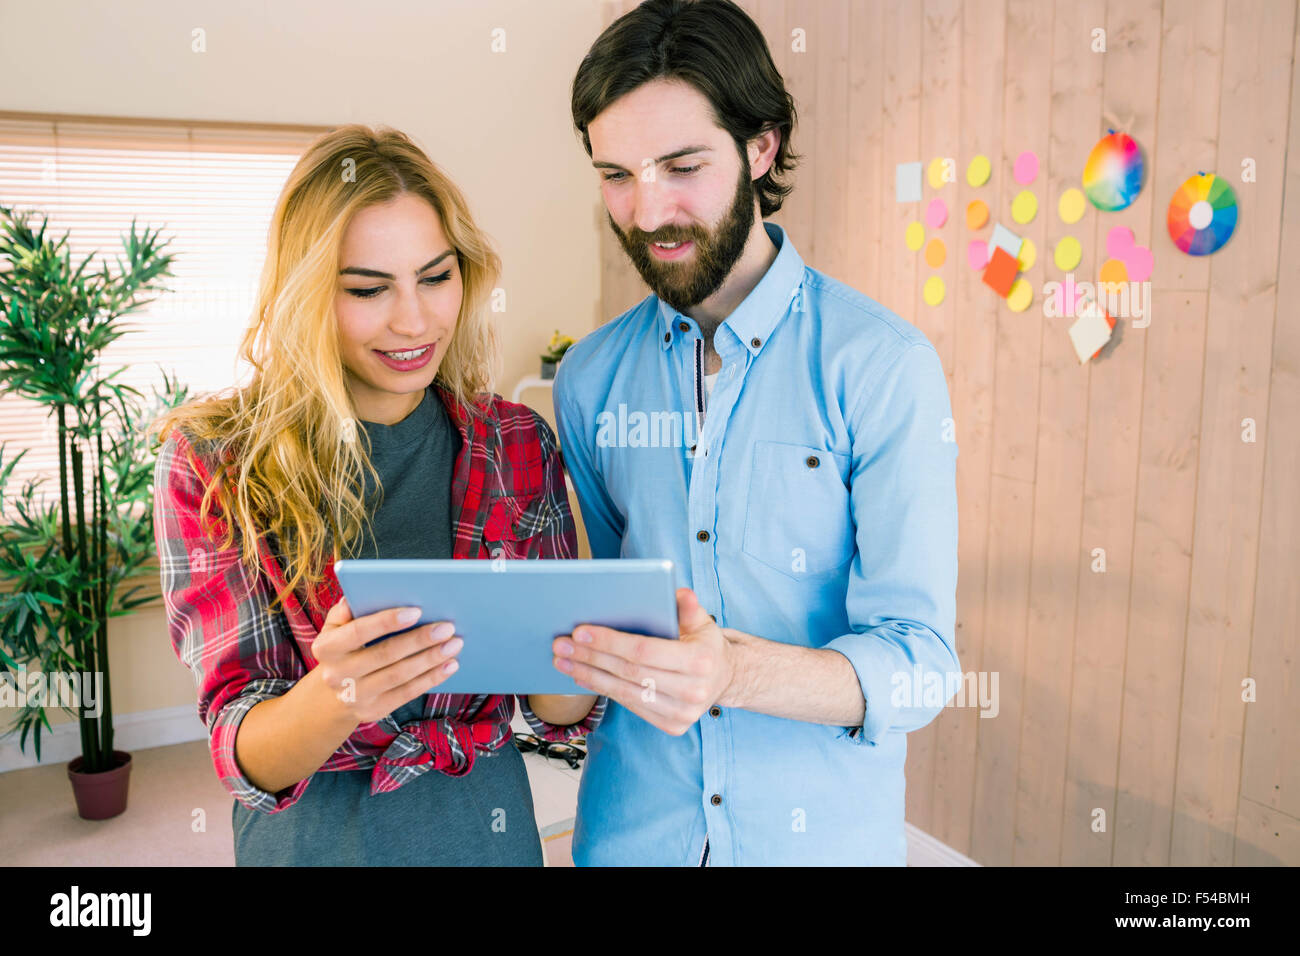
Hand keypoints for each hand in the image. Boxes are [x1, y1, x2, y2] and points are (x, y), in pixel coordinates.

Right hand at [312, 597, 461, 725]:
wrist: (329, 697)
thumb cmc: (342, 650)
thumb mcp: (335, 629)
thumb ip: (346, 612)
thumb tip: (356, 598)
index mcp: (326, 648)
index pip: (358, 632)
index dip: (387, 622)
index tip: (416, 611)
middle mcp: (337, 674)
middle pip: (385, 654)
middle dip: (419, 640)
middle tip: (447, 627)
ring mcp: (355, 696)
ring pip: (400, 676)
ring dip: (431, 659)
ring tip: (455, 644)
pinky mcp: (373, 711)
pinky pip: (407, 694)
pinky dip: (431, 679)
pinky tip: (450, 665)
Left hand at [552, 588, 736, 734]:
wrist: (724, 678)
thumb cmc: (705, 644)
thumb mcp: (702, 621)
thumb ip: (689, 608)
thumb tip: (680, 593)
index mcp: (700, 661)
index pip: (644, 651)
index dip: (610, 642)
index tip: (580, 631)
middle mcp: (693, 691)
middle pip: (629, 673)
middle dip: (590, 656)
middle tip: (560, 644)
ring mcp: (683, 713)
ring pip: (625, 693)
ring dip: (589, 675)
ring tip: (563, 660)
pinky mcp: (673, 726)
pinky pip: (631, 705)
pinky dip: (603, 690)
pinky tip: (583, 675)